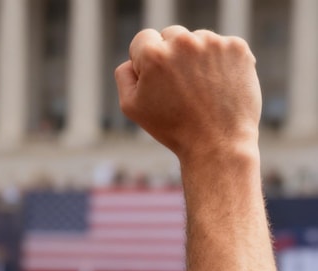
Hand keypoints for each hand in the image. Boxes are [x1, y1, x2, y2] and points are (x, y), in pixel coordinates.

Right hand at [115, 27, 260, 162]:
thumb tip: (132, 60)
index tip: (156, 82)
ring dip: (195, 59)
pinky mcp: (237, 47)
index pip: (142, 40)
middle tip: (178, 90)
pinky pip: (221, 47)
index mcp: (154, 54)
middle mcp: (184, 41)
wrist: (217, 143)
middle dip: (171, 57)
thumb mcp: (131, 107)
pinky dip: (219, 63)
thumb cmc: (171, 128)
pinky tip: (217, 87)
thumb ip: (124, 76)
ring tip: (199, 91)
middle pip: (170, 36)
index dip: (144, 63)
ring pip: (197, 41)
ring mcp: (214, 42)